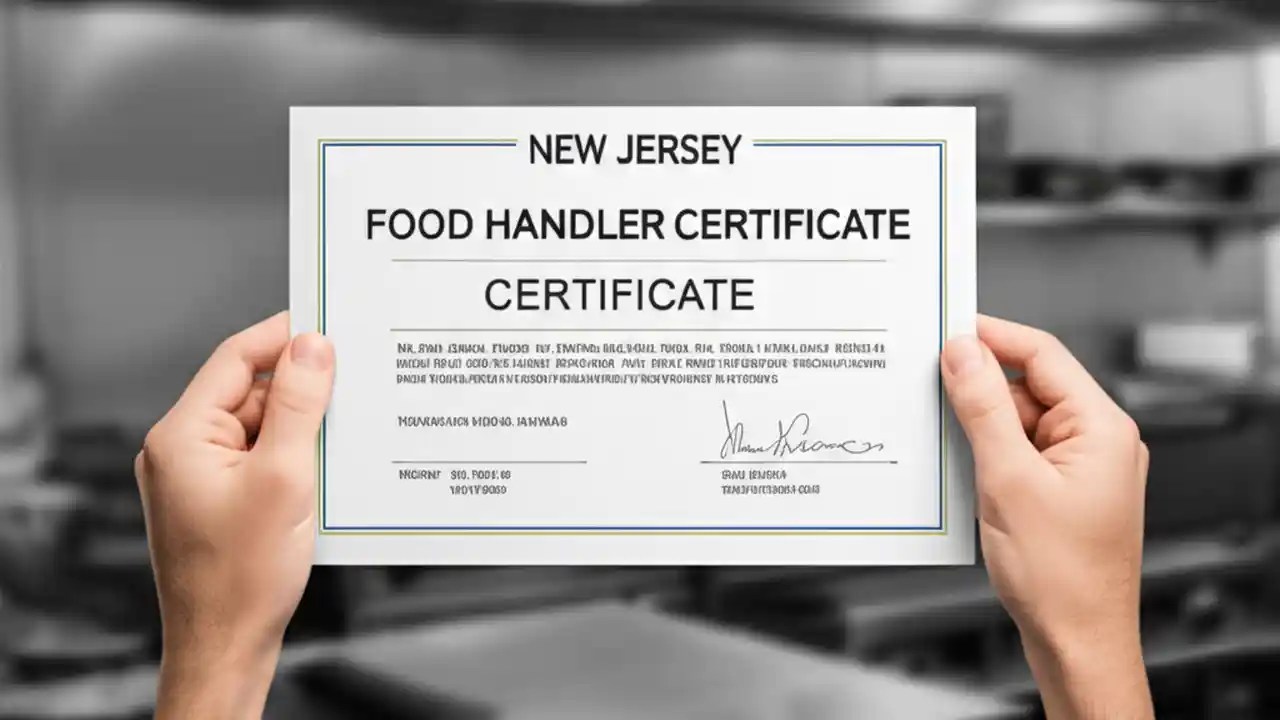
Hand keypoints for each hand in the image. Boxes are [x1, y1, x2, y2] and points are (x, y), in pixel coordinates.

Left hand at [135, 312, 333, 719]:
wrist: (225, 647)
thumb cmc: (242, 578)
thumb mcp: (283, 477)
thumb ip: (298, 405)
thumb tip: (312, 347)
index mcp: (182, 435)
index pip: (235, 359)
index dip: (284, 337)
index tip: (328, 325)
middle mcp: (181, 451)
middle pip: (249, 392)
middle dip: (301, 390)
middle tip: (352, 386)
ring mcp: (197, 478)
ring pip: (259, 428)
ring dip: (301, 429)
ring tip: (339, 444)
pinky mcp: (217, 501)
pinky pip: (259, 459)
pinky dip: (293, 458)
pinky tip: (324, 473)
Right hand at [941, 315, 1151, 719]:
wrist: (1078, 643)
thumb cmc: (1060, 578)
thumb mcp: (1008, 479)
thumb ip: (983, 408)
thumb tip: (963, 352)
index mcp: (1101, 428)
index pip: (1043, 354)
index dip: (991, 336)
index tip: (946, 328)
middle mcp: (1098, 442)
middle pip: (1029, 386)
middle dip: (977, 386)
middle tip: (927, 385)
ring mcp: (1081, 469)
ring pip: (1019, 422)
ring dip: (979, 425)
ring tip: (944, 439)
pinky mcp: (1062, 493)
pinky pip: (1019, 454)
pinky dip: (987, 455)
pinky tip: (960, 470)